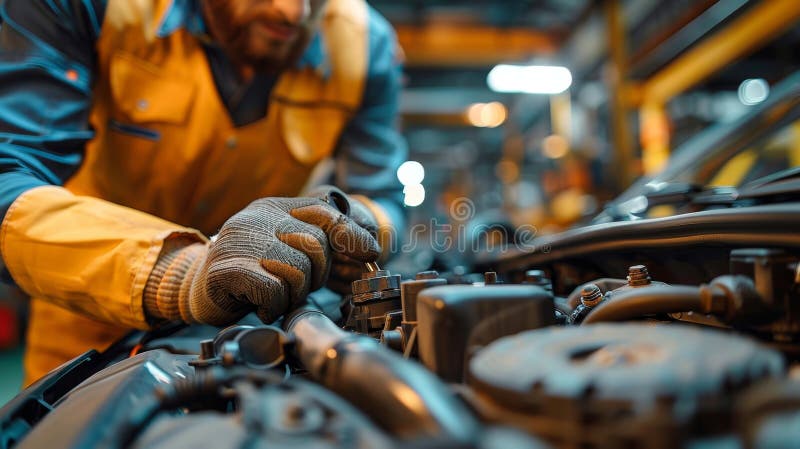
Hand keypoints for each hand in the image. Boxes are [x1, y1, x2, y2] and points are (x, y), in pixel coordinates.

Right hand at [144, 194, 379, 324]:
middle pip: (316, 245)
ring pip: (297, 270)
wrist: (196, 286)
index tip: (371, 252)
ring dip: (294, 293)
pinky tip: (263, 304)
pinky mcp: (227, 269)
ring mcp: (241, 241)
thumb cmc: (250, 271)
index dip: (351, 232)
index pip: (323, 210)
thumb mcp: (287, 249)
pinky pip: (274, 289)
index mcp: (276, 209)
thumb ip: (322, 245)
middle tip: (298, 286)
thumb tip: (370, 250)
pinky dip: (274, 304)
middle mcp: (258, 218)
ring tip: (277, 295)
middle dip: (317, 274)